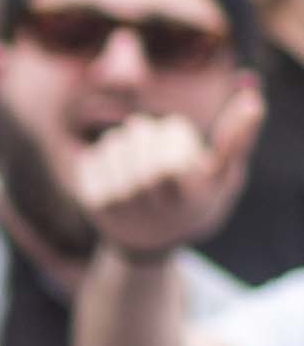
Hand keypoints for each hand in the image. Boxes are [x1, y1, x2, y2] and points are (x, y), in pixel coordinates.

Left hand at [68, 93, 263, 261]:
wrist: (152, 244)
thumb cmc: (196, 201)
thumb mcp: (224, 177)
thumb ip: (240, 140)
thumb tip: (253, 101)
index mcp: (183, 192)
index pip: (171, 135)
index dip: (176, 136)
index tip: (181, 151)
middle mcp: (148, 199)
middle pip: (139, 131)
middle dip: (149, 131)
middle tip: (156, 146)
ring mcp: (117, 202)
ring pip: (114, 141)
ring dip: (126, 142)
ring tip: (139, 160)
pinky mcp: (92, 202)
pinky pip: (93, 157)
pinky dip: (106, 158)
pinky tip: (119, 174)